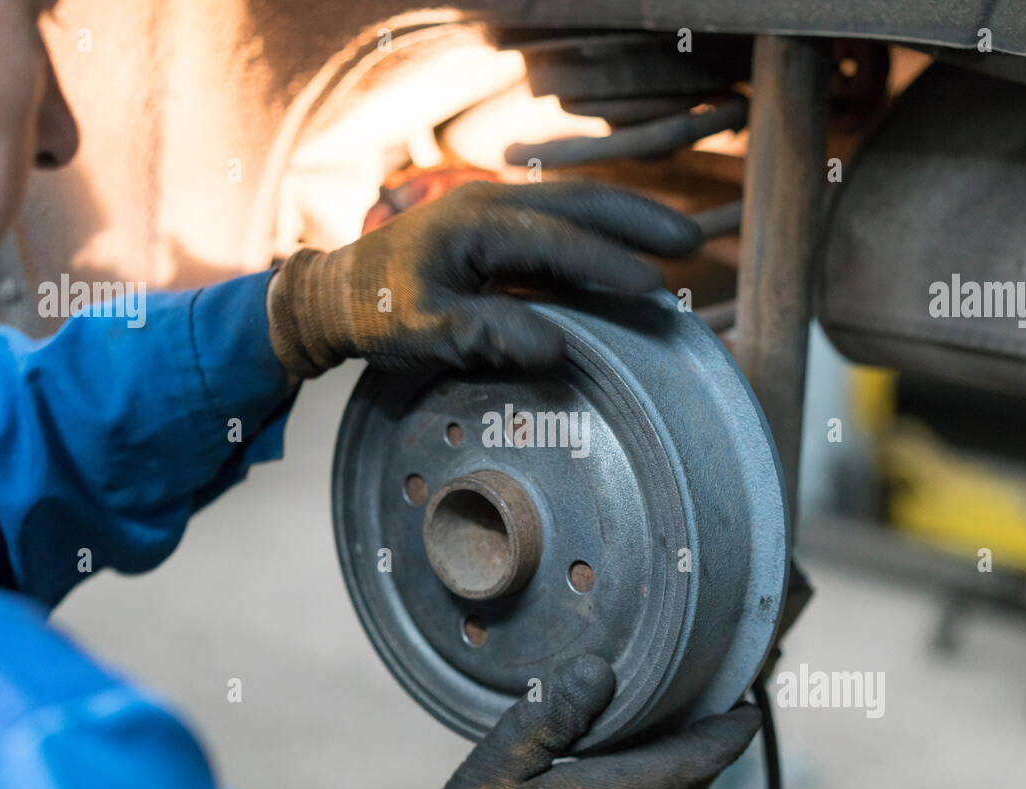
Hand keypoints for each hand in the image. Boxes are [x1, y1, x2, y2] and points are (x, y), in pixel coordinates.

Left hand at [266, 181, 701, 376]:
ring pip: (573, 205)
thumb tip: (555, 349)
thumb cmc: (376, 312)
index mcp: (476, 224)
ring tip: (675, 238)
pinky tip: (622, 250)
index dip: (609, 265)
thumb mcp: (424, 333)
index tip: (654, 287)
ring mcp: (493, 212)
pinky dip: (597, 232)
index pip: (559, 243)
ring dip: (624, 219)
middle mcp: (491, 204)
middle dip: (638, 221)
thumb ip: (487, 336)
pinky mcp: (494, 228)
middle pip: (580, 203)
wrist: (334, 293)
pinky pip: (558, 223)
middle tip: (691, 241)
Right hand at [416, 655, 760, 788]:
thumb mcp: (497, 768)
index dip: (728, 732)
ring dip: (690, 771)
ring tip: (685, 732)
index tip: (747, 704)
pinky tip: (642, 780)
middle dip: (712, 744)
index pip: (694, 761)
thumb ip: (551, 717)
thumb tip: (598, 670)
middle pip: (694, 783)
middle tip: (719, 703)